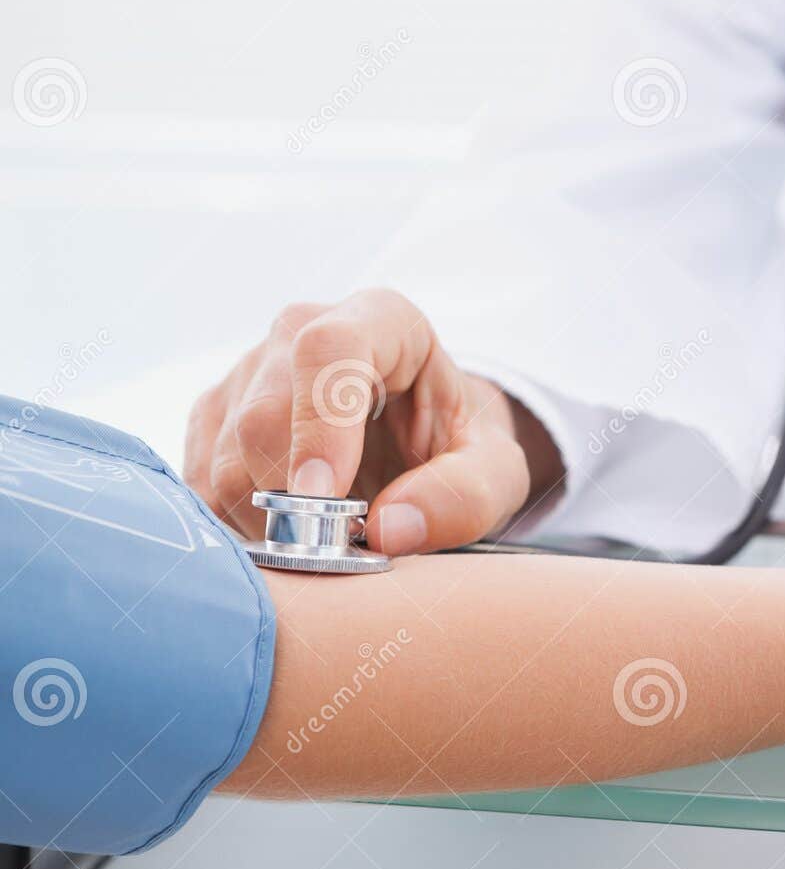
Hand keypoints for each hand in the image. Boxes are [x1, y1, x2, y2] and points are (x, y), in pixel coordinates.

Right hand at [184, 289, 557, 554]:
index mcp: (383, 320)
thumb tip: (390, 529)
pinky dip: (240, 528)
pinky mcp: (216, 417)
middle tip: (339, 548)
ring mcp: (249, 371)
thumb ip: (466, 497)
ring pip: (225, 457)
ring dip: (269, 522)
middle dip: (294, 499)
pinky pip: (203, 482)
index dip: (318, 427)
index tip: (324, 498)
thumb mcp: (497, 473)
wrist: (424, 443)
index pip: (327, 351)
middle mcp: (301, 330)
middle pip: (262, 415)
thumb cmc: (463, 449)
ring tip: (327, 541)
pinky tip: (289, 536)